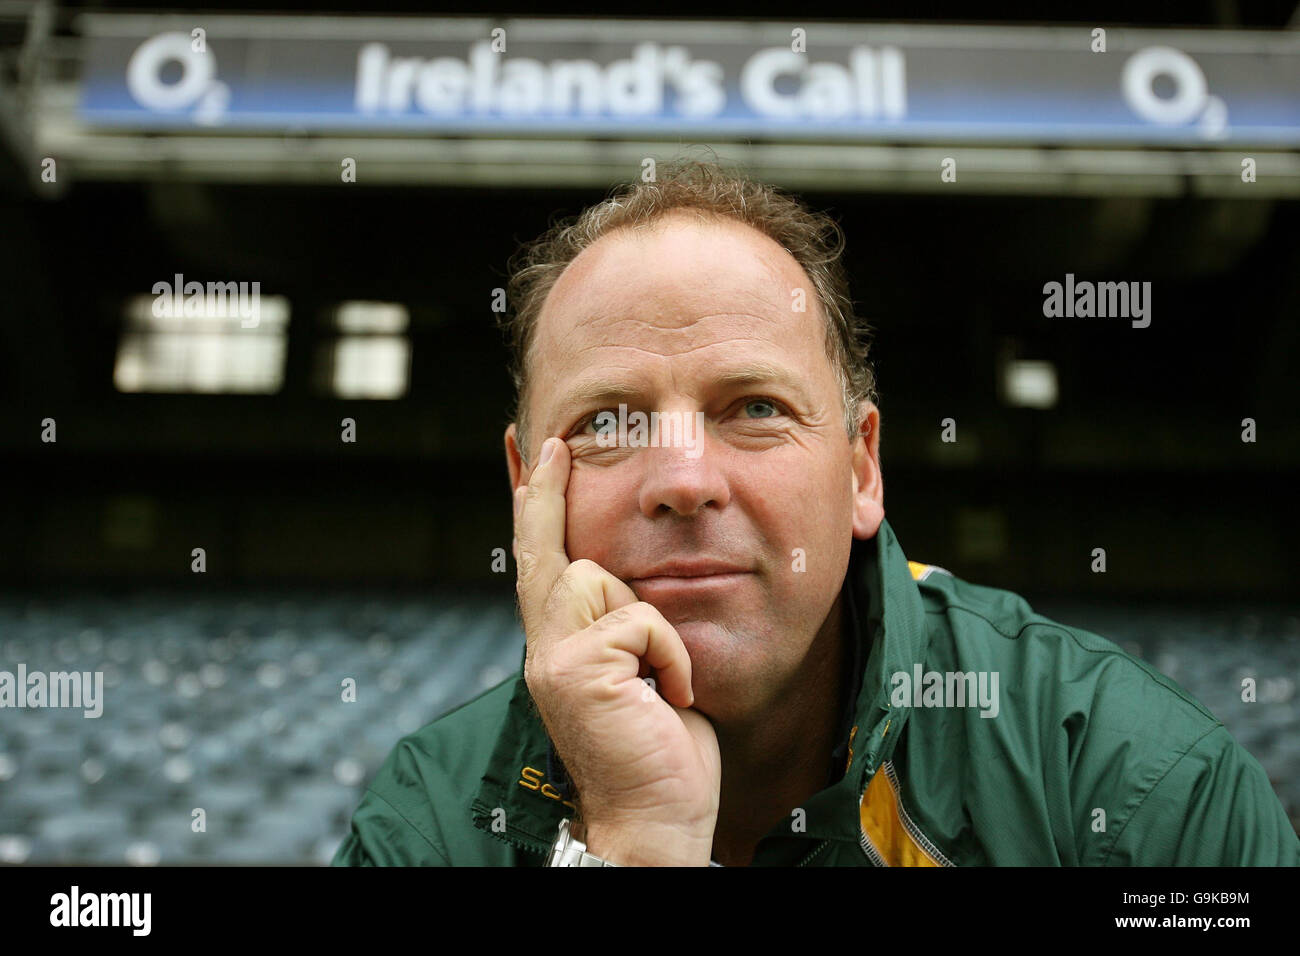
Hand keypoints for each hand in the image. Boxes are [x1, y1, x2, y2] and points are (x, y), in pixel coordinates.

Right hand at [514, 436, 720, 865]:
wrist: (657, 821)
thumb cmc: (663, 754)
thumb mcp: (645, 675)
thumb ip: (629, 630)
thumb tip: (631, 588)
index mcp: (562, 649)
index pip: (542, 565)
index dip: (536, 510)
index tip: (532, 457)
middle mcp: (544, 649)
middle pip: (546, 552)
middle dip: (545, 493)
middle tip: (554, 443)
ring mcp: (552, 658)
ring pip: (598, 577)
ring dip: (650, 623)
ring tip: (665, 681)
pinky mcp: (574, 669)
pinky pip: (639, 619)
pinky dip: (671, 655)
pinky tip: (672, 696)